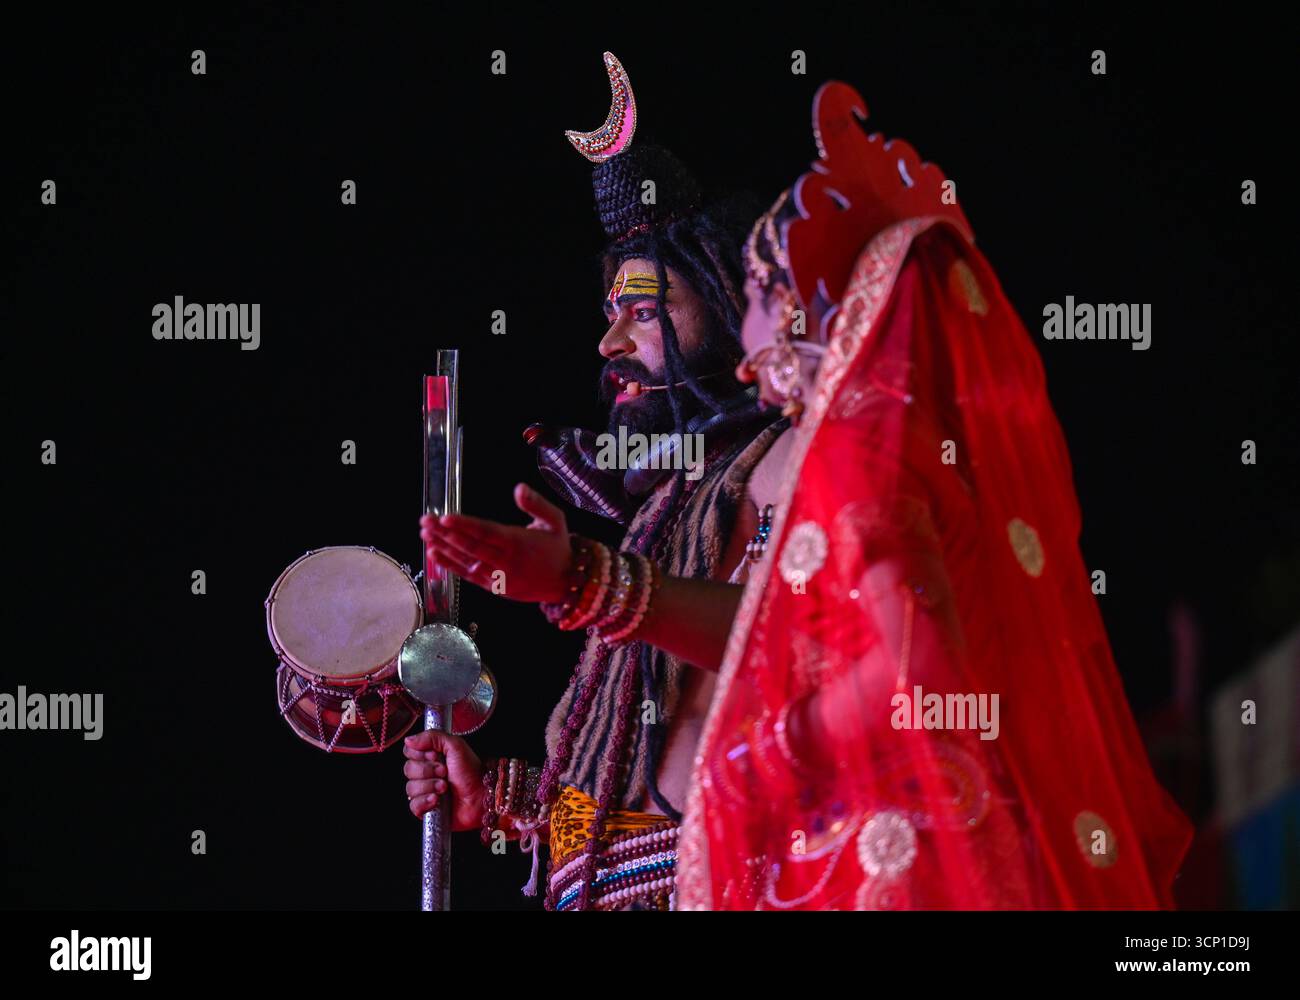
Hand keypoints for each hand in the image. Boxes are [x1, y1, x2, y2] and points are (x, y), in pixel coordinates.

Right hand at [402, 729, 484, 831]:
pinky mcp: (426, 809)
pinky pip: (414, 806)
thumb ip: (432, 737)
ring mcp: (425, 791)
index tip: (435, 755)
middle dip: (427, 770)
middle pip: (408, 769)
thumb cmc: (472, 771)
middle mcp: (426, 773)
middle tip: (445, 772)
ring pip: (411, 788)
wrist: (482, 796)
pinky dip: (425, 802)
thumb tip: (409, 739)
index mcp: (430, 756)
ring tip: (445, 787)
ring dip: (429, 786)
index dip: (420, 754)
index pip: (409, 751)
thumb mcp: (455, 745)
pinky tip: (437, 800)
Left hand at [421, 483, 571, 602]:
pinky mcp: (495, 587)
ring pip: (466, 561)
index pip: (487, 532)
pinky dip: (451, 565)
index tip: (445, 518)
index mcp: (519, 542)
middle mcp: (507, 561)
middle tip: (426, 521)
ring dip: (443, 547)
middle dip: (445, 534)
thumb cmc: (558, 547)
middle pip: (471, 547)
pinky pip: (469, 576)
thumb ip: (537, 504)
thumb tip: (518, 488)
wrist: (566, 583)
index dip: (464, 526)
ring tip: (425, 534)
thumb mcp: (556, 521)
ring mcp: (499, 577)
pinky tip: (434, 554)